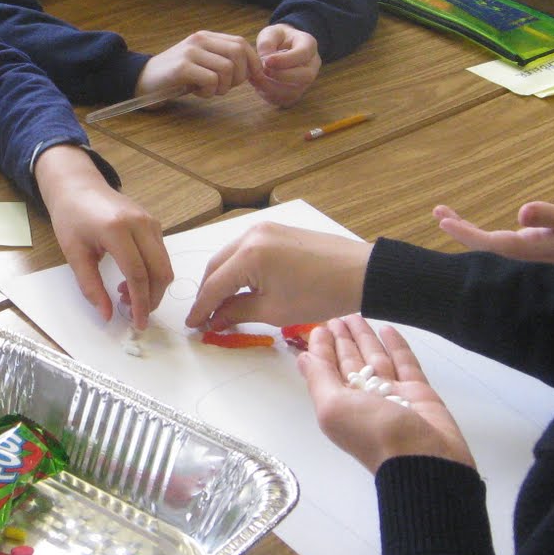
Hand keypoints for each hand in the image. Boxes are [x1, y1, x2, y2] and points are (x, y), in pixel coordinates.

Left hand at [34, 145, 171, 328]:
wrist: (78, 187)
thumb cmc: (71, 218)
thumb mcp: (74, 254)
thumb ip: (91, 287)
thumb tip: (107, 315)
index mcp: (117, 230)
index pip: (138, 274)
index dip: (140, 303)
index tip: (137, 323)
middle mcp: (140, 224)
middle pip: (160, 271)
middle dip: (152, 299)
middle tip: (134, 313)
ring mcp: (150, 221)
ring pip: (165, 265)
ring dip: (153, 287)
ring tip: (126, 295)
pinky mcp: (154, 223)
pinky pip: (162, 255)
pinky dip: (153, 273)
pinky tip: (132, 279)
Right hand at [136, 31, 262, 99]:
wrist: (142, 80)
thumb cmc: (176, 77)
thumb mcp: (201, 62)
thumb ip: (222, 60)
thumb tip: (252, 69)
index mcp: (206, 37)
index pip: (241, 43)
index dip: (253, 61)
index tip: (253, 78)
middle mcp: (199, 40)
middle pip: (238, 53)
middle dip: (240, 75)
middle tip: (226, 87)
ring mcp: (190, 52)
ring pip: (226, 69)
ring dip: (223, 87)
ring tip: (209, 90)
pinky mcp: (182, 68)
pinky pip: (211, 80)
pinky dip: (209, 92)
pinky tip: (198, 93)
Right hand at [185, 221, 373, 330]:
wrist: (360, 273)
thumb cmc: (321, 294)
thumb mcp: (274, 310)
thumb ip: (237, 313)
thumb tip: (216, 319)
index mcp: (248, 255)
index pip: (214, 285)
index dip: (201, 308)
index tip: (193, 325)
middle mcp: (251, 235)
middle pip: (217, 267)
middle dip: (209, 293)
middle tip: (206, 318)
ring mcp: (264, 229)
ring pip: (230, 257)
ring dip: (224, 281)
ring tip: (224, 306)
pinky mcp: (277, 230)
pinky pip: (247, 250)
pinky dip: (240, 270)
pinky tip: (243, 288)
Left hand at [251, 23, 320, 106]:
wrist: (281, 47)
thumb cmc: (277, 38)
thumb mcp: (271, 33)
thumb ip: (267, 43)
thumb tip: (264, 60)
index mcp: (309, 45)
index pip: (303, 54)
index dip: (286, 60)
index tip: (267, 61)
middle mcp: (312, 65)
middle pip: (305, 77)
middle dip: (281, 76)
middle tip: (263, 71)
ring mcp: (305, 82)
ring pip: (294, 92)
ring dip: (272, 88)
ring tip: (256, 78)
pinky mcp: (295, 93)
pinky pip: (285, 100)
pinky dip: (269, 95)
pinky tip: (258, 85)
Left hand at [298, 315, 474, 473]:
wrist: (424, 459)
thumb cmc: (374, 433)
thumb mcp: (334, 407)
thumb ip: (319, 379)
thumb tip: (302, 358)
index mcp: (340, 405)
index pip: (327, 370)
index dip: (323, 349)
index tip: (320, 327)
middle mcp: (364, 399)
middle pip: (351, 362)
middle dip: (343, 340)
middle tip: (338, 315)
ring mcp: (393, 394)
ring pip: (377, 358)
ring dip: (365, 337)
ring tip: (357, 315)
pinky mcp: (418, 391)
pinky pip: (405, 363)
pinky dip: (396, 346)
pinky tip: (388, 328)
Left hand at [433, 201, 553, 283]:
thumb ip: (551, 217)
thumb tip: (521, 214)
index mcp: (533, 252)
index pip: (489, 243)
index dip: (464, 232)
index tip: (442, 220)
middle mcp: (529, 262)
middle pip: (487, 248)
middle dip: (462, 231)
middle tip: (439, 212)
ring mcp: (536, 265)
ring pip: (498, 251)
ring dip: (474, 235)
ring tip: (450, 219)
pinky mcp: (546, 263)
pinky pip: (511, 253)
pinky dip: (493, 241)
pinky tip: (488, 237)